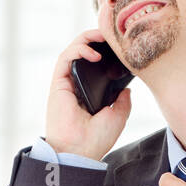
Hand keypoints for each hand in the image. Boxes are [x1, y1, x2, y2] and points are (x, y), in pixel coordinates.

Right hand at [44, 28, 131, 160]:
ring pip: (73, 51)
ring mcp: (66, 83)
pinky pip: (65, 57)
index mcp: (89, 94)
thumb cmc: (96, 139)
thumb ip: (123, 101)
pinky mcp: (57, 83)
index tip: (119, 46)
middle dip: (96, 39)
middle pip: (84, 53)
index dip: (105, 52)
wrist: (80, 151)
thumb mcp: (118, 116)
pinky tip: (94, 53)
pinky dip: (79, 49)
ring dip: (87, 39)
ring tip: (103, 36)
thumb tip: (127, 89)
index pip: (95, 66)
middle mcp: (76, 86)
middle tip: (111, 35)